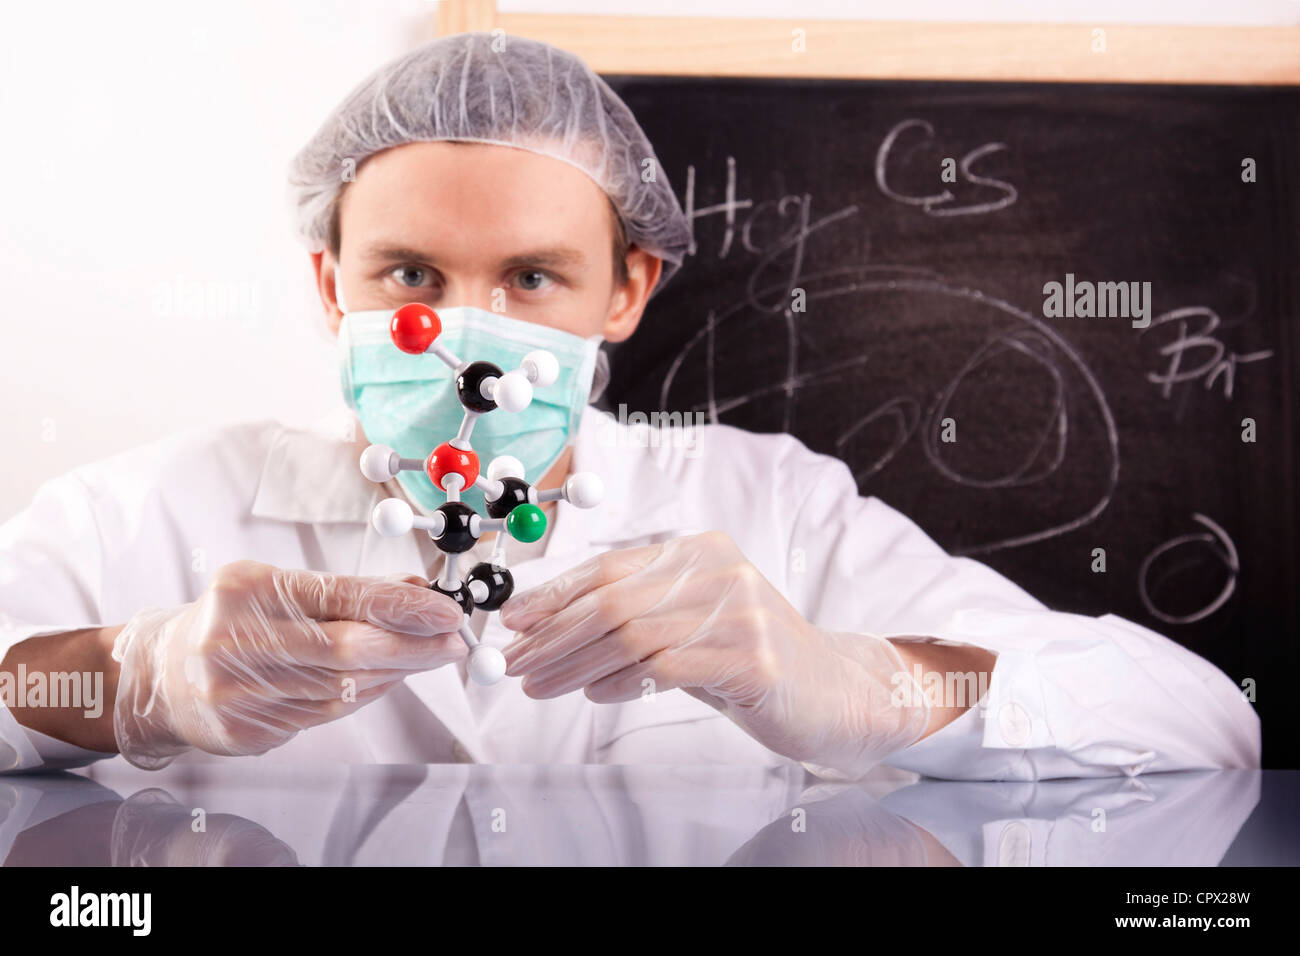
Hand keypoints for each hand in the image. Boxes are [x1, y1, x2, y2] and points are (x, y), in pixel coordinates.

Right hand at [112, 560, 464, 768]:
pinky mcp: (243, 730)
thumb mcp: (279, 588)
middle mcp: (236, 639)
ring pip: (341, 686)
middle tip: (454, 642)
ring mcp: (236, 690)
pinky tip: (387, 680)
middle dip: (412, 646)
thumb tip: (418, 590)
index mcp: (247, 589)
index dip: (402, 607)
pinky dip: (364, 696)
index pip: (340, 595)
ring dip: (396, 672)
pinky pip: (323, 714)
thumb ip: (347, 590)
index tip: (446, 612)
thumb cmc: (234, 622)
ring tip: (428, 658)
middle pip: (347, 648)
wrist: (164, 674)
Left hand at [499, 531, 930, 778]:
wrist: (833, 691)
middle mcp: (719, 569)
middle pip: (613, 599)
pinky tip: (594, 695)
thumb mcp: (689, 626)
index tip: (512, 621)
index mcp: (699, 550)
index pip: (610, 566)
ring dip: (575, 665)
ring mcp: (740, 611)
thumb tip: (549, 630)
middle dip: (554, 634)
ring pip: (631, 634)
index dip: (554, 593)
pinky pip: (666, 667)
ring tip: (540, 686)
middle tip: (515, 664)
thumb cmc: (749, 661)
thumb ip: (634, 619)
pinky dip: (620, 683)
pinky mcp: (753, 656)